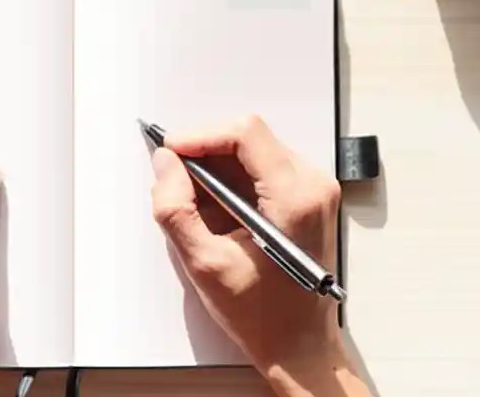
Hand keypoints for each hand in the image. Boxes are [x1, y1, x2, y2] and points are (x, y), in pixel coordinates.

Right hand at [149, 116, 368, 395]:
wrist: (300, 346)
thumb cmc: (263, 315)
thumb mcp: (206, 265)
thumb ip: (177, 210)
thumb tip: (166, 165)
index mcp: (295, 198)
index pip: (245, 133)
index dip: (200, 135)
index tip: (171, 151)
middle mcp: (313, 186)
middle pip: (249, 137)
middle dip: (205, 151)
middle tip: (175, 177)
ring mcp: (314, 191)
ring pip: (253, 150)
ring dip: (217, 167)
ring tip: (194, 201)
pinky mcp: (307, 198)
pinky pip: (262, 169)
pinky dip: (232, 180)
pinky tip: (216, 210)